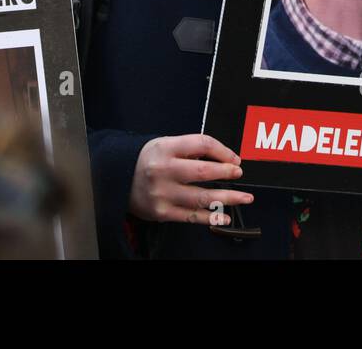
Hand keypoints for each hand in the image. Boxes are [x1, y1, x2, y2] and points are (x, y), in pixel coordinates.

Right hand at [128, 133, 253, 225]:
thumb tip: (224, 158)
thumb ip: (191, 149)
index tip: (235, 158)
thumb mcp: (165, 144)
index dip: (223, 151)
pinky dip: (211, 217)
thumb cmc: (148, 160)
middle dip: (226, 173)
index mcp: (166, 148)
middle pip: (203, 172)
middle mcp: (164, 170)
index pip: (201, 144)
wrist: (117, 178)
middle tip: (240, 174)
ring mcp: (163, 193)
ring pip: (201, 197)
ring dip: (228, 198)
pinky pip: (191, 216)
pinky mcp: (162, 212)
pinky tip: (225, 217)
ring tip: (244, 198)